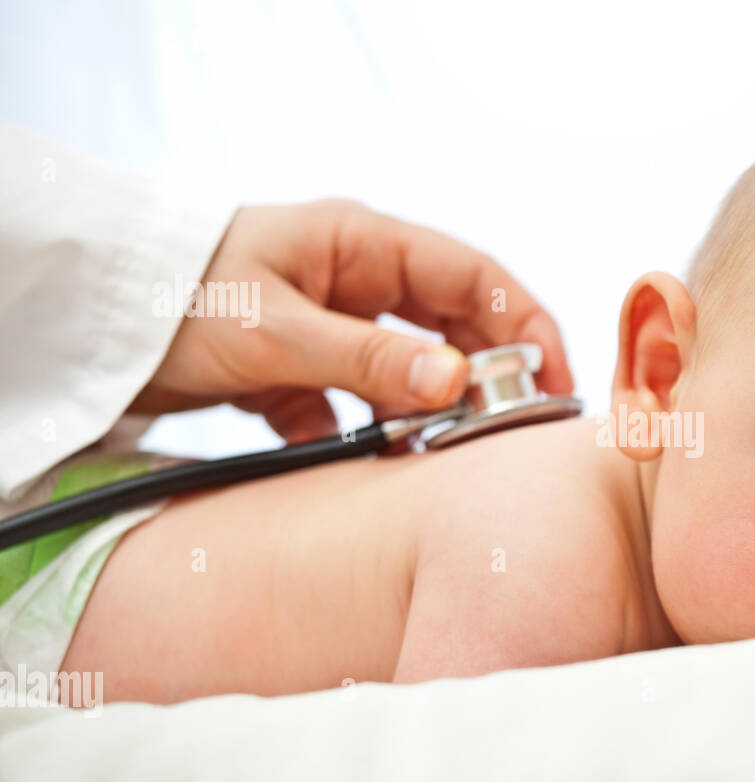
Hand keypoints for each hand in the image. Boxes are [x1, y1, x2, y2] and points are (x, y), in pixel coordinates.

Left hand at [130, 199, 573, 441]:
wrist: (93, 325)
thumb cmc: (177, 300)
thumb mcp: (276, 330)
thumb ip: (369, 359)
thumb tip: (459, 385)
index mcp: (363, 243)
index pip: (473, 277)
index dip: (525, 325)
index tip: (556, 381)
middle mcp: (357, 279)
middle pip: (451, 326)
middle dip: (486, 376)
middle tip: (511, 430)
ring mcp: (332, 325)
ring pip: (408, 371)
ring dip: (426, 412)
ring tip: (441, 453)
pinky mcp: (303, 370)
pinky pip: (357, 403)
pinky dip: (367, 433)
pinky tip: (367, 460)